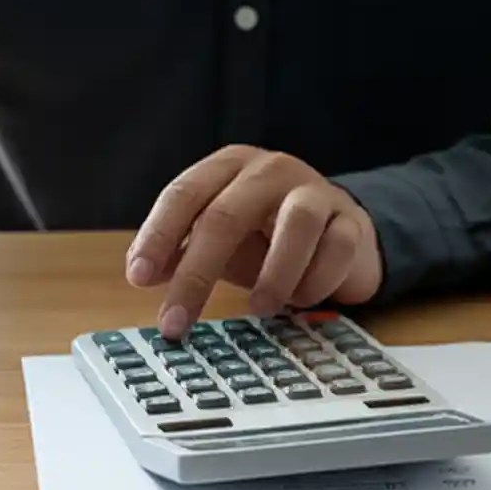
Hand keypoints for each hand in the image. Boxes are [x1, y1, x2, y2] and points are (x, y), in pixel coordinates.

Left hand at [126, 145, 382, 335]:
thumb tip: (142, 274)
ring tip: (258, 309)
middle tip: (176, 322)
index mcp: (228, 167)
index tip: (138, 279)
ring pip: (296, 224)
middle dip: (197, 275)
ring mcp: (315, 191)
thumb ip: (179, 250)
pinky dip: (315, 282)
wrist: (338, 232)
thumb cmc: (266, 235)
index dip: (157, 236)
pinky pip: (336, 250)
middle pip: (226, 216)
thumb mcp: (218, 240)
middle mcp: (270, 170)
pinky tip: (300, 302)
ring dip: (273, 275)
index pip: (184, 194)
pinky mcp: (352, 221)